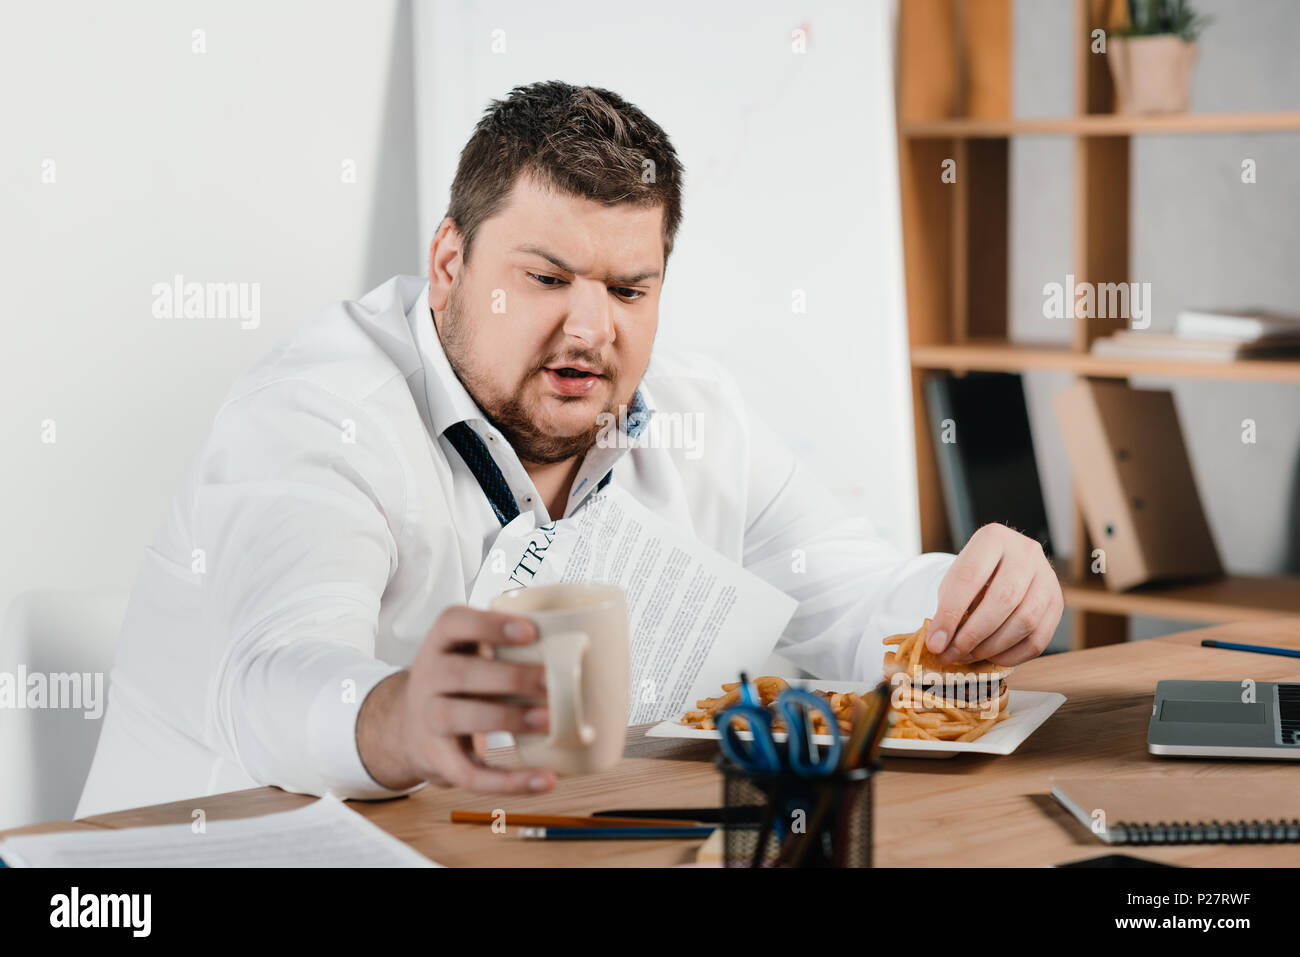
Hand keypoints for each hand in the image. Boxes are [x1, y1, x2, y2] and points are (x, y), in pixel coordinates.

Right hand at [358, 605, 555, 792]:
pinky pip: (469, 773)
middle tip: (550, 681)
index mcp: (441, 643)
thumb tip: (589, 652)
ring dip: (506, 719)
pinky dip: (508, 781)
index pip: (454, 622)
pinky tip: (543, 779)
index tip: (531, 631)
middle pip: (459, 672)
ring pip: (456, 716)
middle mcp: (428, 677)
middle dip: (509, 676)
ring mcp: (427, 719)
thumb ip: (510, 647)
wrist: (411, 730)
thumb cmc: (461, 684)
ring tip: (548, 722)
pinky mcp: (437, 759)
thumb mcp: (472, 654)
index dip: (490, 625)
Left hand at [926, 524, 1063, 667]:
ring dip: (993, 647)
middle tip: (952, 654)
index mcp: (993, 538)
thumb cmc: (974, 575)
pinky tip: (992, 659)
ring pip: (1025, 620)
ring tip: (968, 657)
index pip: (970, 578)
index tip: (935, 643)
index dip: (950, 614)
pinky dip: (1013, 655)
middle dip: (973, 634)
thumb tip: (939, 644)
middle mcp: (1026, 553)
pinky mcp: (1057, 602)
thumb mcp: (955, 580)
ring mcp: (1047, 577)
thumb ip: (947, 607)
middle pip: (1003, 599)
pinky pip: (1039, 638)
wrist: (1004, 566)